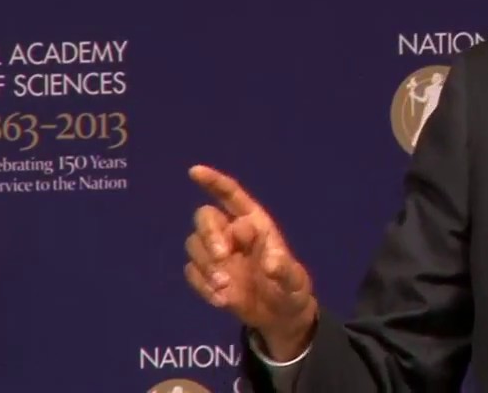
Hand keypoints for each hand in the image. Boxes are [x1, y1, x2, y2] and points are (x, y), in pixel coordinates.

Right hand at [184, 165, 317, 359]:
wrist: (279, 316)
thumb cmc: (291, 288)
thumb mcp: (295, 281)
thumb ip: (285, 270)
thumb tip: (270, 264)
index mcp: (255, 223)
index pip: (230, 195)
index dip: (213, 181)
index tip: (194, 171)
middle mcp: (232, 233)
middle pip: (205, 218)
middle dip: (210, 234)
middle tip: (223, 256)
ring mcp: (217, 255)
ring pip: (194, 244)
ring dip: (207, 265)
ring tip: (227, 287)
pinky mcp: (206, 275)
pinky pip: (192, 272)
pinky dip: (203, 285)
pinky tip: (222, 300)